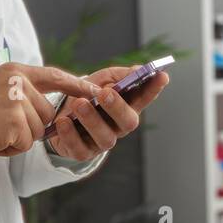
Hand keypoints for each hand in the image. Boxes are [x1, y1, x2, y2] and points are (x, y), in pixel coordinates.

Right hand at [0, 63, 98, 156]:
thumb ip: (23, 93)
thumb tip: (51, 112)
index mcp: (16, 71)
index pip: (54, 76)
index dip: (76, 86)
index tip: (96, 91)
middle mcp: (19, 82)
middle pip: (47, 113)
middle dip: (29, 126)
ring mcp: (17, 101)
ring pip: (38, 131)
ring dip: (19, 138)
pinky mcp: (15, 122)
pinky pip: (26, 143)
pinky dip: (10, 149)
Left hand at [47, 65, 169, 161]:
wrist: (60, 114)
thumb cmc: (87, 95)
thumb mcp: (102, 80)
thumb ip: (119, 76)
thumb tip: (137, 69)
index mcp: (126, 107)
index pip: (145, 98)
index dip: (154, 89)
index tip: (162, 75)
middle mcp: (119, 127)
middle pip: (128, 122)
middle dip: (117, 107)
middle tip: (104, 93)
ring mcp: (102, 142)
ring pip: (105, 138)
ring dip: (92, 120)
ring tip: (79, 104)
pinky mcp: (83, 153)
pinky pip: (79, 148)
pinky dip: (70, 134)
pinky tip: (63, 121)